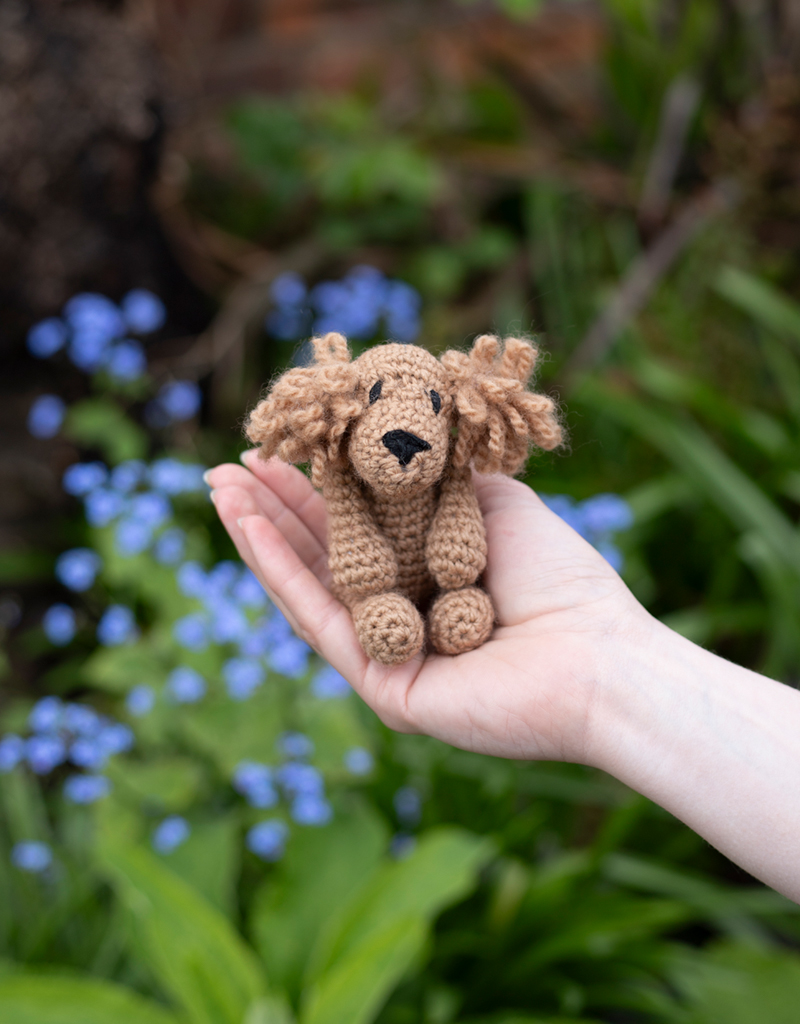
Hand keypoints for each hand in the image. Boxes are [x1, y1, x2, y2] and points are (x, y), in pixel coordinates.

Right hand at [205, 453, 648, 764]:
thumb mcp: (495, 504)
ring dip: (261, 536)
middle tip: (227, 468)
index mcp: (431, 571)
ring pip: (310, 586)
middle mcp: (404, 610)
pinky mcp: (380, 684)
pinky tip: (249, 527)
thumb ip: (440, 478)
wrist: (594, 655)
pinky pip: (319, 621)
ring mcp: (388, 650)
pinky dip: (280, 572)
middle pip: (324, 554)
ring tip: (222, 489)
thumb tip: (394, 439)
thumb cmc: (559, 577)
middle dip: (274, 509)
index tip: (278, 449)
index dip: (315, 488)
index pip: (360, 527)